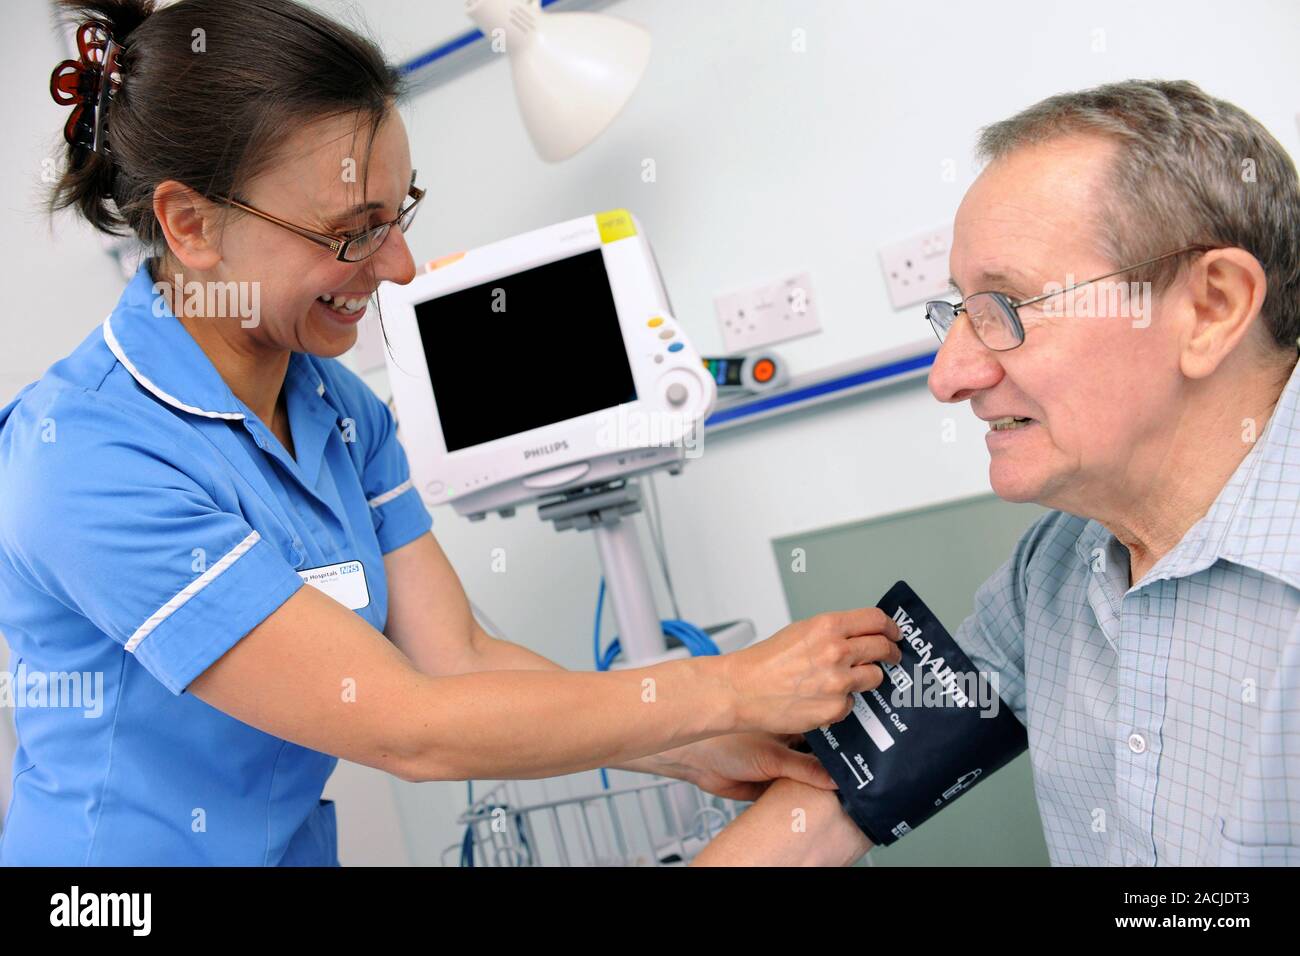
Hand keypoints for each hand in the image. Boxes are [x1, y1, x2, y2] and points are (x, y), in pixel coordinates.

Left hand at [670, 732, 834, 801]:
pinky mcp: (771, 780)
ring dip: (815, 783)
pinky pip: (792, 791)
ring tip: (832, 791)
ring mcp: (779, 760)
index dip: (840, 743)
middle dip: (831, 767)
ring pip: (807, 774)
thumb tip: (836, 777)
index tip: (859, 756)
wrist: (696, 761)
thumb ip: (805, 768)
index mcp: (791, 720)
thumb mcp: (773, 755)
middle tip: (849, 778)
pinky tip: (810, 801)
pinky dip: (799, 796)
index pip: (825, 732)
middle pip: (819, 755)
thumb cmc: (725, 740)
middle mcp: (787, 738)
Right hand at [722, 608, 901, 734]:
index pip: (877, 620)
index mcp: (828, 627)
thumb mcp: (801, 631)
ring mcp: (838, 682)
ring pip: (874, 677)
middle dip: (891, 652)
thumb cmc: (765, 662)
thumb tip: (861, 635)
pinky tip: (821, 698)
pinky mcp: (835, 709)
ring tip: (847, 680)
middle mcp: (837, 652)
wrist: (742, 690)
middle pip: (883, 648)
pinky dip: (842, 701)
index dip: (891, 627)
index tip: (894, 633)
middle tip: (891, 656)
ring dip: (867, 678)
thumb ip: (833, 632)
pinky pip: (852, 703)